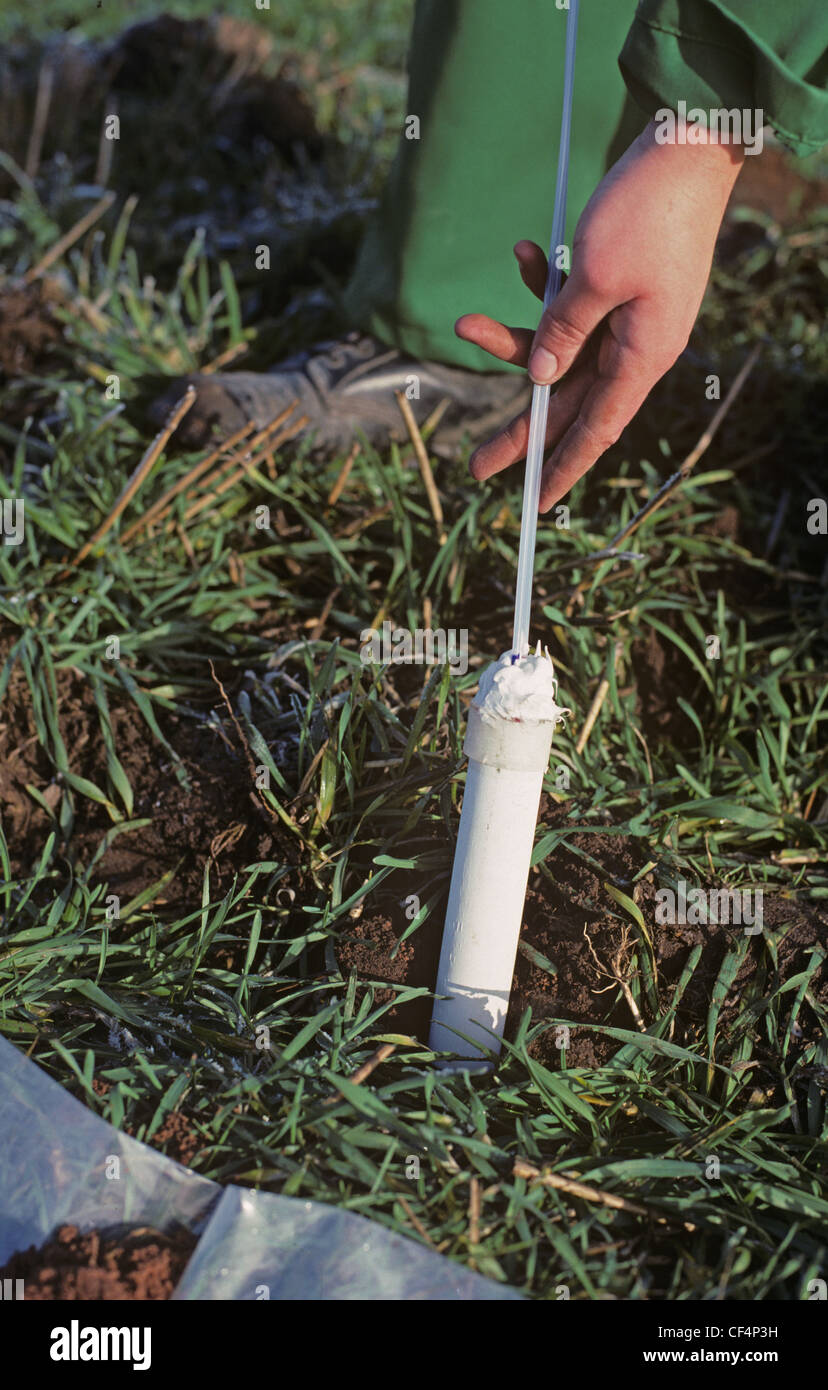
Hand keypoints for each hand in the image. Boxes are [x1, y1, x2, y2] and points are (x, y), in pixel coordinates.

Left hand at [455, 118, 744, 509]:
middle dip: (518, 429)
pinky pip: (572, 304)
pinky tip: (524, 253)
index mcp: (641, 357)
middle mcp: (635, 346)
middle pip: (566, 402)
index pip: (594, 431)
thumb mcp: (593, 278)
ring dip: (512, 335)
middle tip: (474, 464)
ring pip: (559, 349)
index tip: (534, 504)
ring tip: (464, 323)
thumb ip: (562, 333)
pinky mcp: (618, 286)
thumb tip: (538, 378)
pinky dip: (544, 284)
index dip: (561, 468)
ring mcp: (628, 318)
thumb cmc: (644, 211)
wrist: (688, 143)